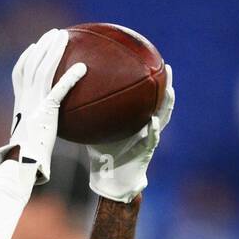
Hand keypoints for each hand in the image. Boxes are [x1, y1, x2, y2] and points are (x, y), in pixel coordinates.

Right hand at [0, 29, 86, 184]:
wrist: (20, 164)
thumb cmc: (25, 157)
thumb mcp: (29, 137)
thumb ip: (37, 128)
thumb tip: (46, 132)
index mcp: (18, 103)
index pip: (18, 74)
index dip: (25, 58)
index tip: (32, 47)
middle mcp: (24, 99)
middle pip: (31, 64)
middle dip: (42, 46)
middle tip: (54, 34)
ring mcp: (34, 104)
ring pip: (43, 69)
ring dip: (54, 51)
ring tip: (64, 37)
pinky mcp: (45, 112)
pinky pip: (59, 89)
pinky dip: (70, 77)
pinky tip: (82, 68)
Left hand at [86, 63, 173, 202]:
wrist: (110, 178)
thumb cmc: (102, 153)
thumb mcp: (95, 128)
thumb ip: (87, 113)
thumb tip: (68, 94)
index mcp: (136, 118)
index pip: (145, 95)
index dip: (149, 79)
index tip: (149, 60)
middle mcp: (147, 125)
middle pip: (160, 101)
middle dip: (165, 84)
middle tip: (166, 67)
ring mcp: (150, 138)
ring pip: (163, 118)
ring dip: (167, 104)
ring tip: (169, 89)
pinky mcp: (147, 152)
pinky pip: (152, 140)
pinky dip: (154, 131)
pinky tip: (153, 122)